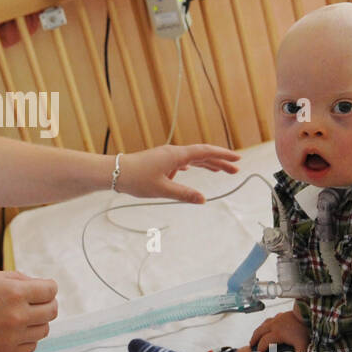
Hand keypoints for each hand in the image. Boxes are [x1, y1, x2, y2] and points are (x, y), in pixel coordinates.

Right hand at [0, 270, 57, 351]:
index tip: (41, 287)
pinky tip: (16, 329)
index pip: (51, 290)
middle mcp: (18, 315)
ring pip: (45, 330)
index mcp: (15, 292)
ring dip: (39, 321)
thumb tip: (43, 287)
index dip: (48, 286)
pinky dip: (29, 337)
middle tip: (36, 301)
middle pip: (52, 311)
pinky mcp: (7, 351)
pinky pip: (32, 345)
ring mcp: (13, 335)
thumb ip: (21, 280)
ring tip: (24, 315)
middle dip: (47, 303)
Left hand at [116, 144, 240, 203]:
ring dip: (206, 163)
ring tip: (220, 170)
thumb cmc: (136, 179)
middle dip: (219, 161)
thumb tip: (202, 199)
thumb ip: (184, 194)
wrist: (115, 172)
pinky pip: (181, 161)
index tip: (237, 159)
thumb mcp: (162, 190)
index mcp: (176, 156)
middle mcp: (173, 153)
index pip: (205, 152)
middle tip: (235, 170)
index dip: (222, 155)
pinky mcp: (160, 161)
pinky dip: (191, 165)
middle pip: (202, 154)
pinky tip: (191, 169)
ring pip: (192, 158)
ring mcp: (166, 156)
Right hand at [248, 309, 309, 351]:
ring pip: (263, 324)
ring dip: (259, 330)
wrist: (307, 313)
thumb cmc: (304, 328)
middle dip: (254, 338)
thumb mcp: (302, 344)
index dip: (260, 349)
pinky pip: (271, 319)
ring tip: (257, 334)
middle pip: (259, 331)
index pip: (264, 342)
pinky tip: (270, 325)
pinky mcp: (281, 315)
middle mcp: (274, 325)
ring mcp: (277, 319)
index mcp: (276, 333)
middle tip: (251, 344)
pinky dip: (267, 323)